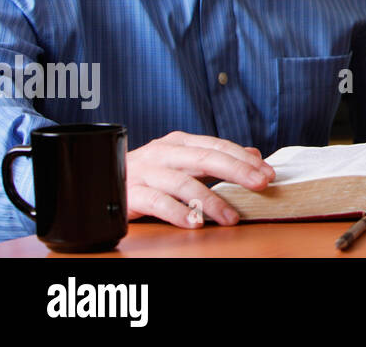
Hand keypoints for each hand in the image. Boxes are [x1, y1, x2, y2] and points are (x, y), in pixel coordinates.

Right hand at [125, 131, 275, 228]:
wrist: (98, 179)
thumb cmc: (149, 172)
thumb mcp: (183, 160)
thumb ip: (216, 158)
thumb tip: (254, 155)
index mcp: (180, 142)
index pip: (218, 146)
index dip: (244, 159)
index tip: (267, 172)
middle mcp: (164, 153)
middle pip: (205, 159)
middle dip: (237, 171)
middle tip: (261, 184)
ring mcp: (146, 172)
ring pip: (184, 183)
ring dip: (211, 201)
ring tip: (231, 217)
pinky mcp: (131, 193)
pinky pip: (158, 203)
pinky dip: (178, 213)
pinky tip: (195, 223)